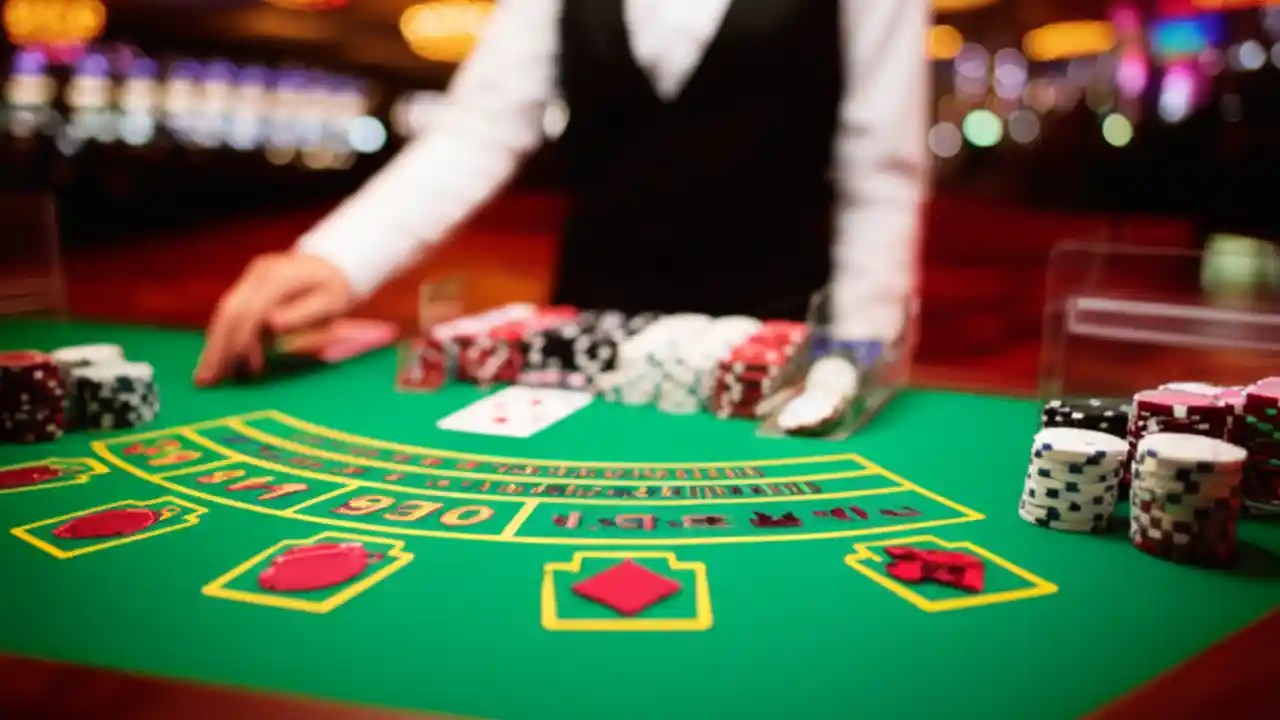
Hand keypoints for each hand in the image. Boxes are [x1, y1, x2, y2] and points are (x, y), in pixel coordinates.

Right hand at [195, 252, 353, 385]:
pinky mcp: (247, 286)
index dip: (243, 341)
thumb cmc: (334, 290)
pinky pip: (229, 313)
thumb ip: (303, 314)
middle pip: (229, 312)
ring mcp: (250, 278)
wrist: (331, 264)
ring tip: (206, 377)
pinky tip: (218, 360)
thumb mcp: (330, 303)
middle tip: (206, 380)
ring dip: (214, 346)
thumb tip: (273, 325)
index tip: (241, 369)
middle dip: (217, 348)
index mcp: (279, 277)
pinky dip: (222, 338)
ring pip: (224, 313)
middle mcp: (258, 274)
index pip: (251, 311)